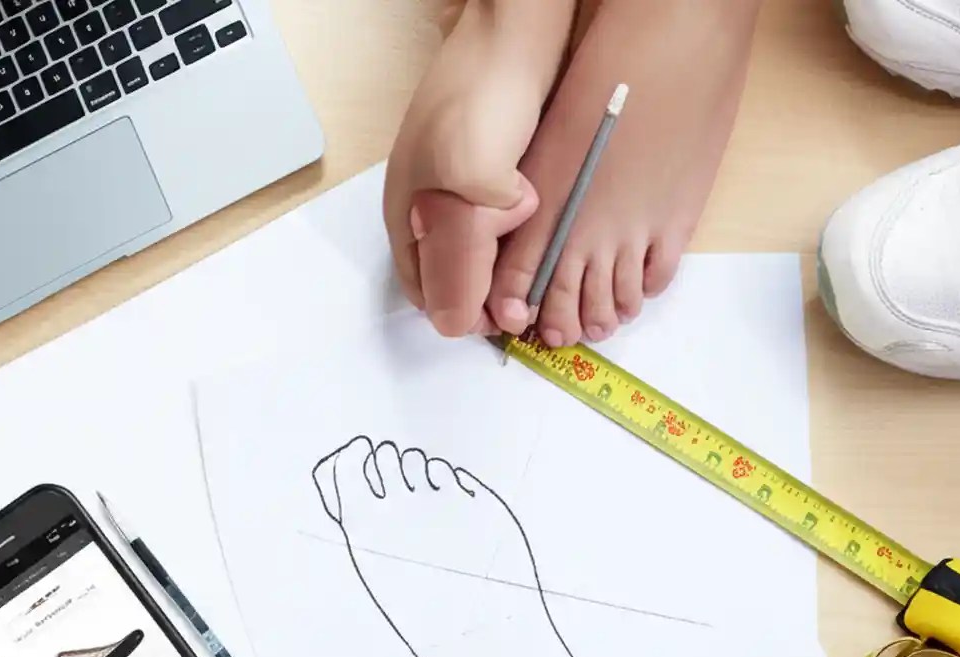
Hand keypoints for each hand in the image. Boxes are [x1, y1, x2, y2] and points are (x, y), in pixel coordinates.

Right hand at [383, 1, 570, 336]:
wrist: (516, 31)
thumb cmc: (482, 97)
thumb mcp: (467, 187)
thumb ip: (460, 258)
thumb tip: (460, 320)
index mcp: (408, 221)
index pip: (435, 301)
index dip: (474, 316)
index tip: (516, 314)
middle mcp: (431, 213)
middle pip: (461, 283)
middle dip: (496, 295)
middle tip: (536, 294)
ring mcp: (464, 192)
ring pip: (489, 258)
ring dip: (516, 269)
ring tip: (545, 260)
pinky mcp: (497, 174)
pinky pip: (511, 227)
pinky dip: (531, 237)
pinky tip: (551, 227)